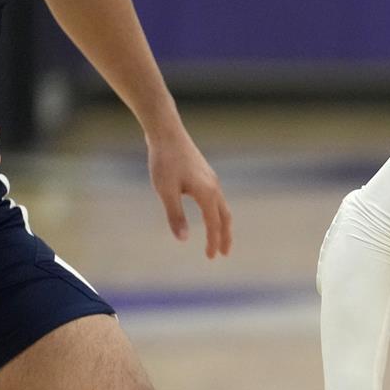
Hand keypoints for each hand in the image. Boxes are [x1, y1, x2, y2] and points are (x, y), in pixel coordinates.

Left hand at [147, 122, 231, 257]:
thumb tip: (183, 240)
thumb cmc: (164, 161)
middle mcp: (214, 186)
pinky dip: (217, 212)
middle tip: (224, 253)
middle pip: (225, 217)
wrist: (166, 132)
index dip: (213, 242)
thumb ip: (175, 216)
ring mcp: (211, 179)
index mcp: (207, 193)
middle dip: (225, 236)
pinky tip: (207, 213)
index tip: (211, 258)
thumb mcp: (165, 191)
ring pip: (222, 207)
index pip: (214, 225)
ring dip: (222, 224)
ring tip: (219, 236)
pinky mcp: (204, 174)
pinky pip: (216, 198)